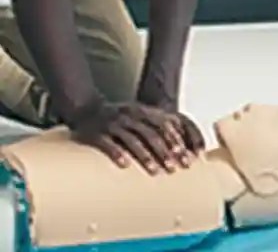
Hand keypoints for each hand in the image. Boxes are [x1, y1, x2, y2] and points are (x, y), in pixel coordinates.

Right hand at [67, 100, 198, 173]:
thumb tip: (186, 148)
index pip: (169, 123)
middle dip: (166, 151)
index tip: (190, 156)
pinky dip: (117, 153)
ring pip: (132, 139)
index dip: (180, 139)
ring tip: (155, 171)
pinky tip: (125, 165)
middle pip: (153, 133)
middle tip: (175, 168)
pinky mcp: (96, 133)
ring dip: (145, 156)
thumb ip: (160, 127)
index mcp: (145, 111)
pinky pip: (108, 143)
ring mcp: (113, 123)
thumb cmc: (120, 119)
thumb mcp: (141, 116)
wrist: (85, 109)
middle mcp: (131, 115)